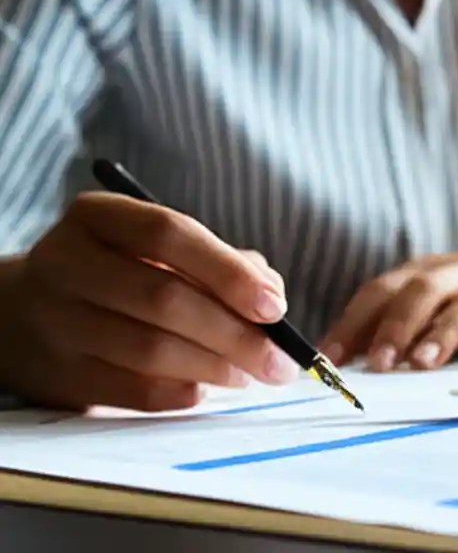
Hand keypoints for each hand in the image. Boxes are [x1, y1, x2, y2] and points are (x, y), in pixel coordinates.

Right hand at [0, 193, 297, 411]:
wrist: (22, 314)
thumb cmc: (119, 274)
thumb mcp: (158, 251)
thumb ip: (222, 264)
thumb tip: (272, 296)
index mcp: (97, 217)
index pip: (168, 234)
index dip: (228, 272)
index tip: (275, 307)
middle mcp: (66, 262)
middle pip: (163, 298)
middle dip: (235, 334)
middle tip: (280, 361)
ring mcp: (55, 320)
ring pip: (149, 349)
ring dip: (214, 367)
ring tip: (251, 375)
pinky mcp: (56, 373)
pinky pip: (130, 390)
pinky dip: (179, 392)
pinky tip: (205, 389)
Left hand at [320, 230, 457, 370]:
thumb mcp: (448, 291)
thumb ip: (406, 317)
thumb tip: (350, 359)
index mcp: (432, 269)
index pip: (384, 288)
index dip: (355, 321)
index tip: (330, 358)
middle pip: (424, 290)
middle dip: (397, 326)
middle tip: (376, 364)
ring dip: (442, 333)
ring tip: (422, 363)